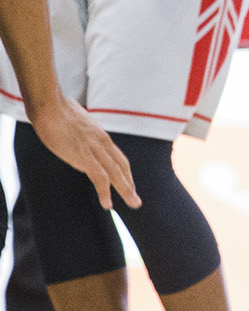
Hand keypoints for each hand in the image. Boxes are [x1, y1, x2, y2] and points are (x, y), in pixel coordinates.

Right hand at [25, 94, 140, 210]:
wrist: (50, 106)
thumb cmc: (57, 110)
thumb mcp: (77, 120)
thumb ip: (81, 129)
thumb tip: (76, 130)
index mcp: (100, 135)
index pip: (118, 157)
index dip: (124, 172)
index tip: (128, 183)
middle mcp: (102, 143)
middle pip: (122, 166)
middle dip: (129, 184)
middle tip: (136, 201)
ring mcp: (95, 150)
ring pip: (116, 174)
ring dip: (125, 191)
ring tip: (132, 204)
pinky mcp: (84, 156)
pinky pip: (100, 177)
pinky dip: (105, 192)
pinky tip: (107, 204)